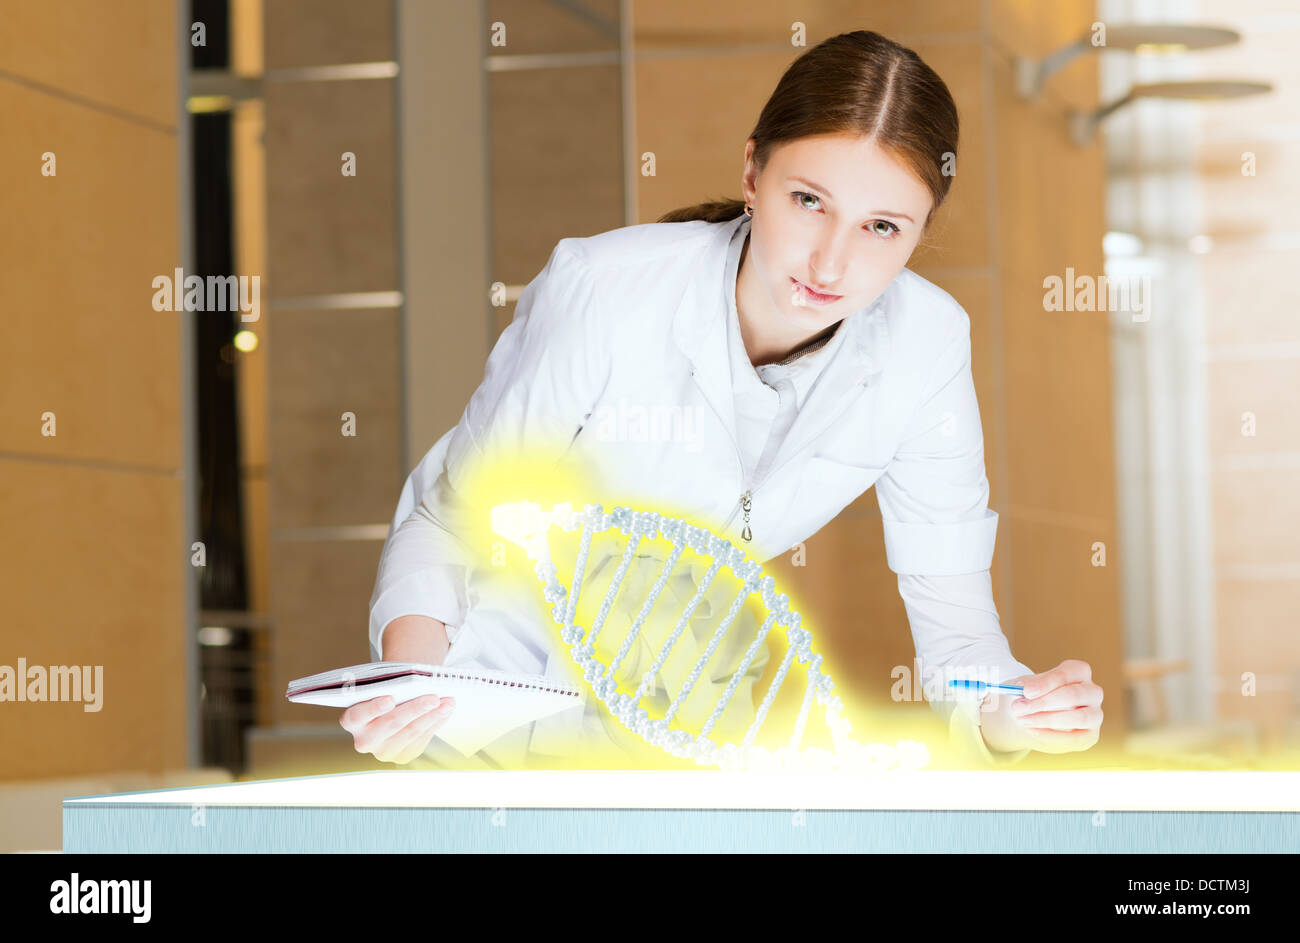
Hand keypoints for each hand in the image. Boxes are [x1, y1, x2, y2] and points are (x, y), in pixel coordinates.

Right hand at [340, 693, 455, 764]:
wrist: (392, 709)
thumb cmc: (386, 692)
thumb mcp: (382, 688)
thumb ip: (391, 687)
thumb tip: (417, 683)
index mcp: (352, 721)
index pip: (358, 715)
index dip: (373, 708)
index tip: (390, 699)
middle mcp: (364, 740)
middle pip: (390, 724)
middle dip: (414, 709)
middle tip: (434, 698)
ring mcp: (383, 751)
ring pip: (410, 732)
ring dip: (432, 716)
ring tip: (447, 702)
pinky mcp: (402, 756)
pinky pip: (421, 739)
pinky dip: (435, 723)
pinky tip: (445, 712)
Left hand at [983, 659, 1102, 753]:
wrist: (1034, 714)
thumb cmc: (1033, 694)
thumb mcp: (1027, 686)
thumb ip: (1026, 686)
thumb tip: (1022, 690)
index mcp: (1079, 671)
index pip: (1067, 673)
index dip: (1046, 682)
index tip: (1026, 691)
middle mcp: (1092, 691)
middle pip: (1074, 694)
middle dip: (1044, 702)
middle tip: (1019, 708)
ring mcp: (1095, 714)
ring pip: (1079, 717)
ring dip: (1047, 720)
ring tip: (1023, 720)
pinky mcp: (1090, 735)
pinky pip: (1075, 738)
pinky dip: (1051, 736)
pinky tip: (1031, 731)